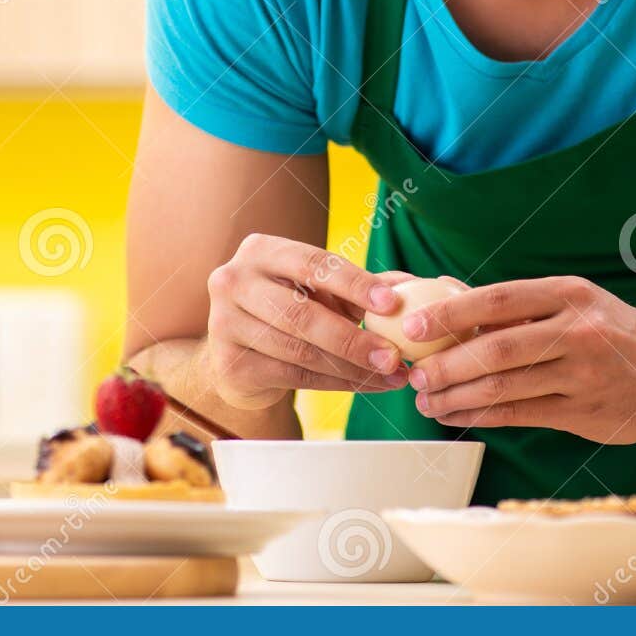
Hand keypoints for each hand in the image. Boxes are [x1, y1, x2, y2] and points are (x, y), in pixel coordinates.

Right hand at [204, 233, 411, 409]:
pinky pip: (294, 376)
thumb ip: (360, 286)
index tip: (392, 303)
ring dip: (352, 367)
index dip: (354, 284)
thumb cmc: (290, 306)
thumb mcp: (319, 289)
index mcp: (261, 251)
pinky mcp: (231, 364)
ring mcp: (225, 324)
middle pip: (301, 314)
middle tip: (394, 355)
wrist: (242, 349)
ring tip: (391, 374)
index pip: (313, 264)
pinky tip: (367, 384)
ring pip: (300, 351)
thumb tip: (409, 287)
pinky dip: (337, 383)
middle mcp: (234, 281)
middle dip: (353, 338)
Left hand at [401, 276, 635, 443]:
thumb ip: (519, 308)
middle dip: (447, 365)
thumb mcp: (576, 303)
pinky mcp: (586, 413)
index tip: (412, 325)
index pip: (499, 299)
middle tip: (414, 376)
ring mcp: (584, 375)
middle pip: (497, 349)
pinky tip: (455, 415)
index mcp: (569, 295)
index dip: (450, 313)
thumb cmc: (613, 332)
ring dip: (457, 397)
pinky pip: (521, 415)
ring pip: (505, 388)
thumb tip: (448, 300)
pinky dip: (481, 417)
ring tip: (426, 402)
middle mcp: (578, 332)